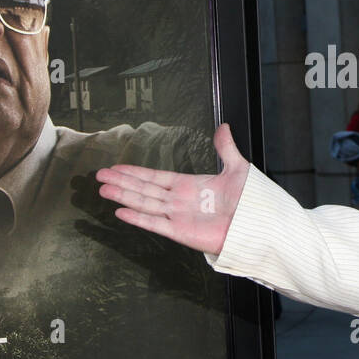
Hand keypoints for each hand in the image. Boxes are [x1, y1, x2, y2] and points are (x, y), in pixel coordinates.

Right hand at [95, 123, 249, 255]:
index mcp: (189, 186)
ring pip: (145, 204)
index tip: (117, 167)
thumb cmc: (251, 200)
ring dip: (123, 196)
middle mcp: (180, 201)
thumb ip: (226, 148)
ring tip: (103, 189)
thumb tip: (224, 126)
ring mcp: (179, 216)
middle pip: (144, 189)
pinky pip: (155, 223)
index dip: (135, 172)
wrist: (259, 224)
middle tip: (99, 175)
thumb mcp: (237, 168)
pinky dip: (138, 218)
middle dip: (121, 181)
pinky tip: (120, 211)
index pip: (156, 177)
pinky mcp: (181, 232)